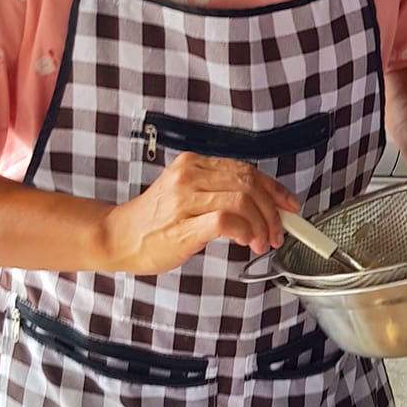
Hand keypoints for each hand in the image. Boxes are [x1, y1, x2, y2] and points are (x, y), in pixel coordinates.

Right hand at [101, 155, 297, 274]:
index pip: (246, 170)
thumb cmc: (154, 222)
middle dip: (272, 211)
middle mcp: (190, 176)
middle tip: (277, 232)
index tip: (288, 205)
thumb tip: (262, 206)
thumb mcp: (187, 196)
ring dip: (261, 224)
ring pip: (242, 200)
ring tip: (261, 242)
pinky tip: (246, 242)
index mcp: (194, 165)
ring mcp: (185, 200)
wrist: (118, 237)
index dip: (274, 189)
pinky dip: (245, 231)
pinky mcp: (183, 225)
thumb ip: (219, 193)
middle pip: (249, 183)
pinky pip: (226, 220)